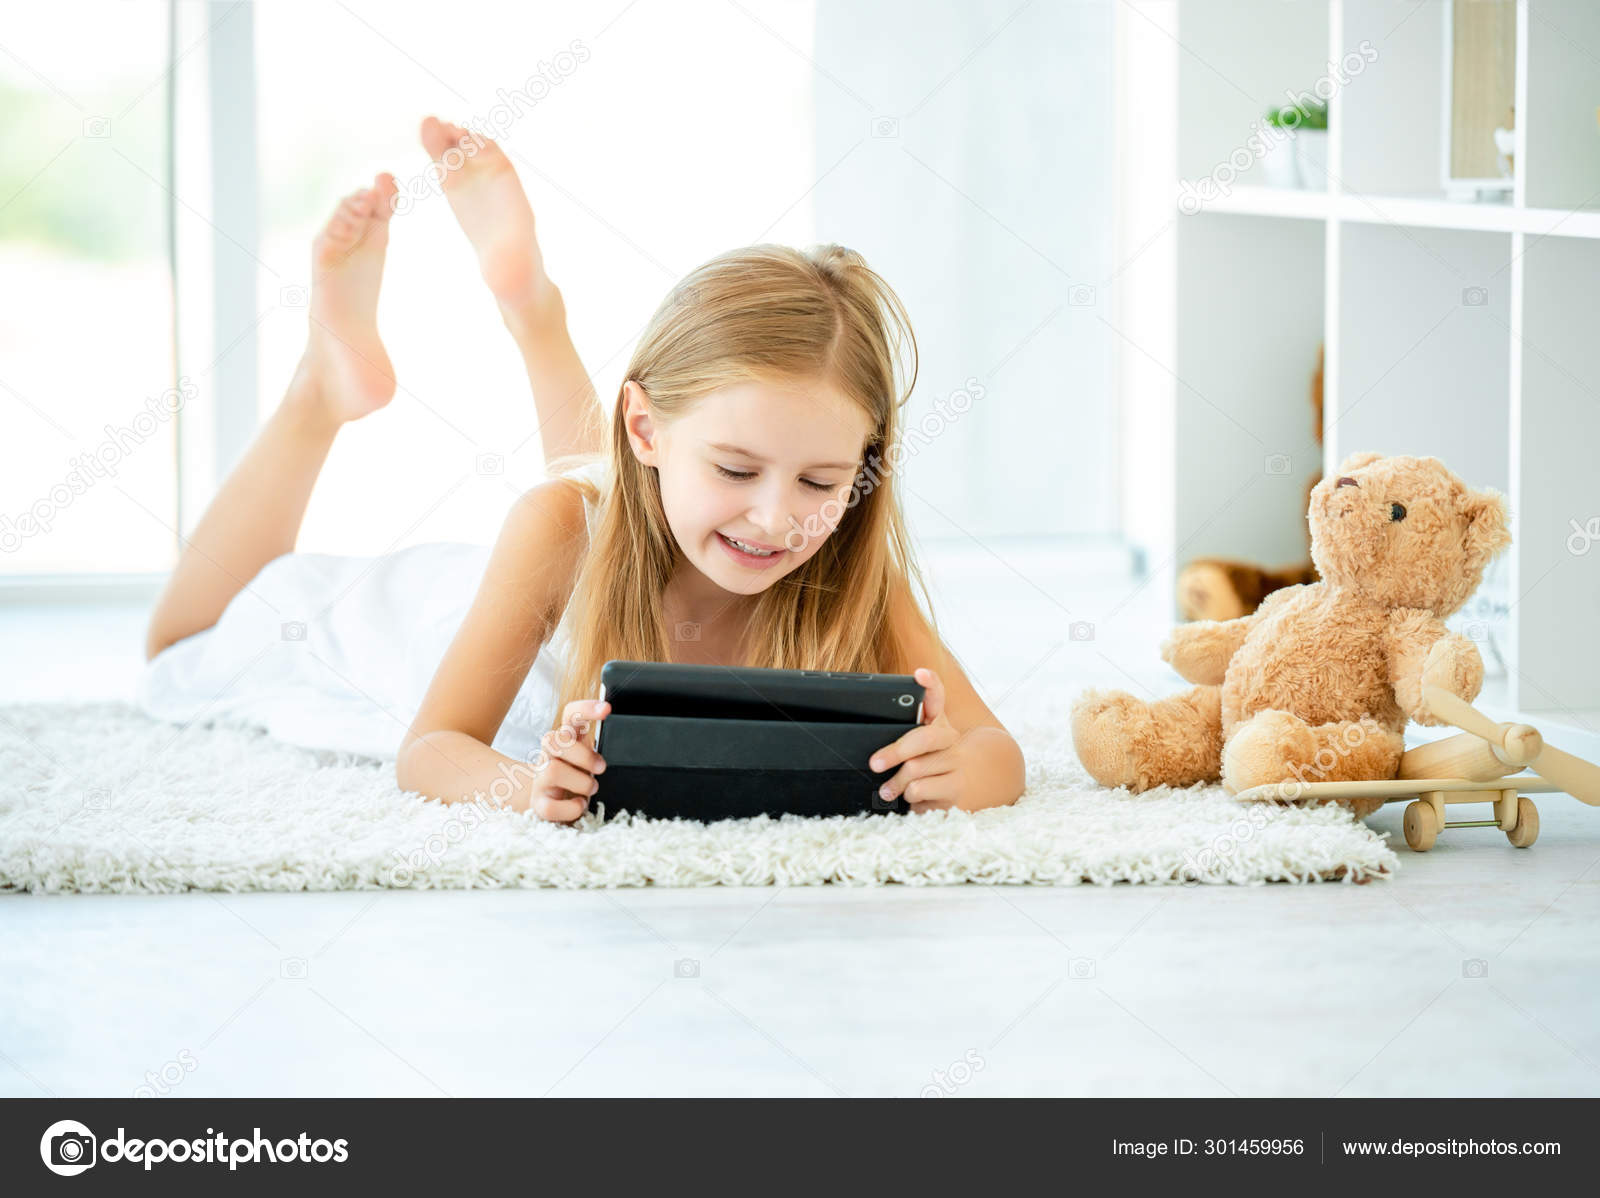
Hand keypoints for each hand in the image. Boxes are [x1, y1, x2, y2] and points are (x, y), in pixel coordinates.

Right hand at [528, 698, 608, 822]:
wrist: (554, 807)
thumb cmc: (575, 779)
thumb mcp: (587, 758)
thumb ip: (593, 744)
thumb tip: (605, 719)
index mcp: (566, 741)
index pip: (570, 715)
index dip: (585, 708)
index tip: (606, 709)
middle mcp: (549, 756)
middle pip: (554, 739)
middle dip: (584, 755)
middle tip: (600, 768)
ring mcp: (540, 779)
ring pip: (553, 771)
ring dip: (582, 783)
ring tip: (590, 789)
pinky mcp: (538, 804)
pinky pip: (550, 807)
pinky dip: (571, 808)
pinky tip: (579, 805)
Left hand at [867, 668, 964, 809]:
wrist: (963, 789)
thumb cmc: (927, 765)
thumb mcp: (915, 749)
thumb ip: (898, 738)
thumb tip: (873, 751)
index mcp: (938, 724)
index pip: (937, 696)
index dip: (930, 683)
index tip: (920, 673)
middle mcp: (951, 739)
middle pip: (924, 738)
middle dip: (895, 752)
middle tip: (875, 764)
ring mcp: (957, 764)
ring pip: (916, 770)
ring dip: (896, 783)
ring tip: (888, 790)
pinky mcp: (956, 790)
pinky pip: (920, 792)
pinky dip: (909, 798)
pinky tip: (912, 799)